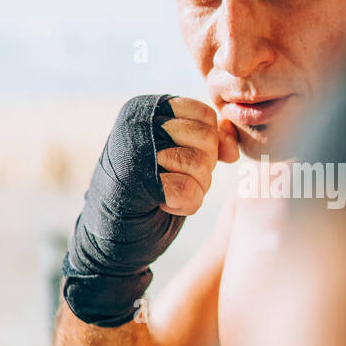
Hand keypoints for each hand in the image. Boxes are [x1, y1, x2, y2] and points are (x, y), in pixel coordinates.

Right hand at [62, 94, 238, 327]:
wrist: (112, 237)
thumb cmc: (150, 194)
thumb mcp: (183, 160)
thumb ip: (209, 142)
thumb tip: (233, 148)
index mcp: (146, 108)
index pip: (206, 116)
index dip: (206, 146)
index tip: (179, 163)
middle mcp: (135, 120)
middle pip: (206, 138)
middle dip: (202, 169)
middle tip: (173, 180)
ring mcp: (133, 149)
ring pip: (200, 164)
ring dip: (193, 189)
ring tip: (165, 192)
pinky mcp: (135, 181)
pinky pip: (189, 191)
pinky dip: (183, 205)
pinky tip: (161, 204)